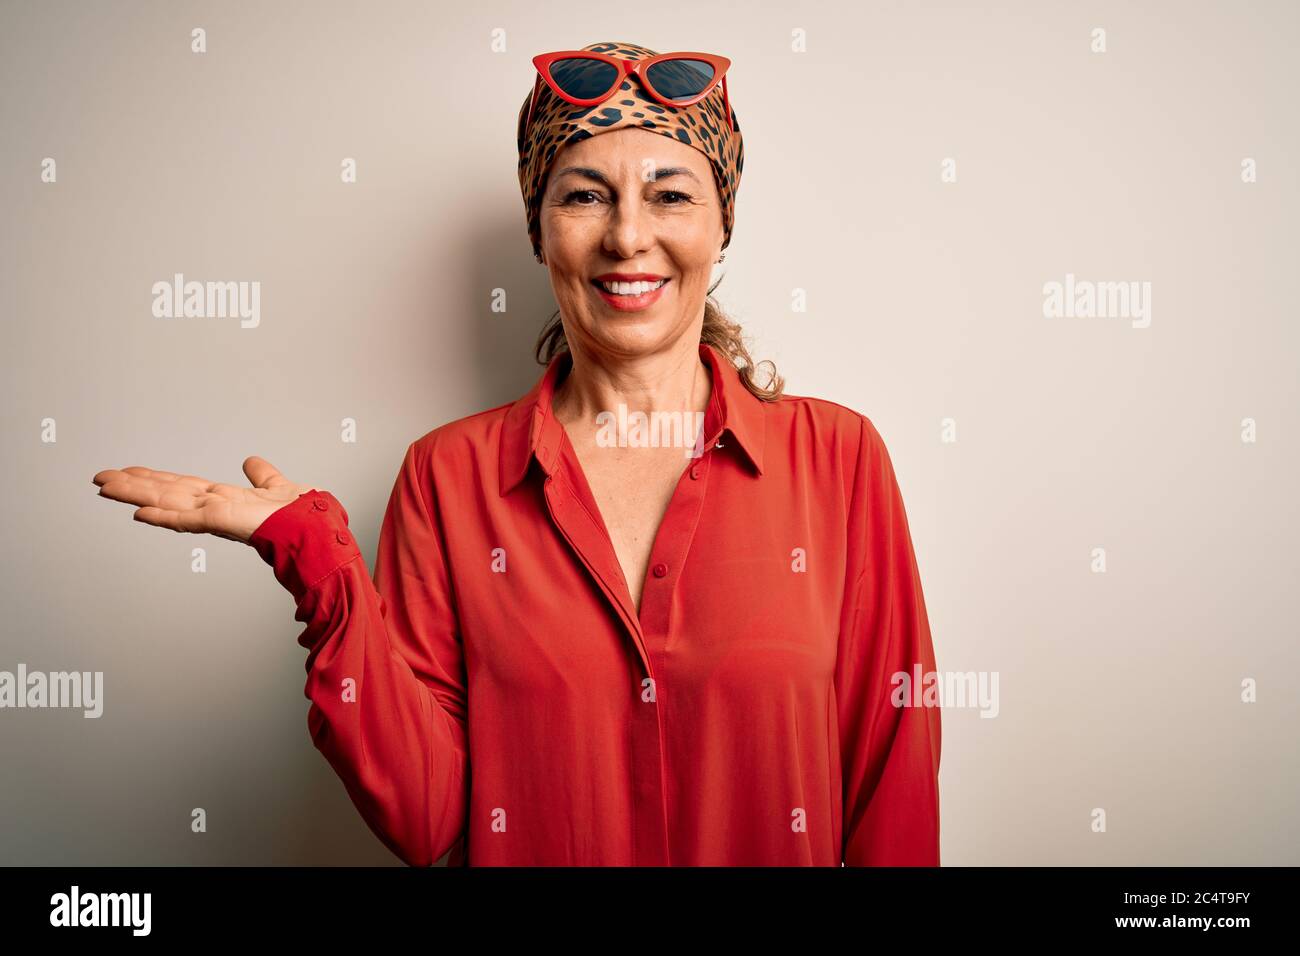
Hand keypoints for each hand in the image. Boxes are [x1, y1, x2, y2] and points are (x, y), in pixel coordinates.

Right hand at [92, 457, 317, 543]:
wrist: (316, 531)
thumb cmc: (301, 516)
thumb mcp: (277, 486)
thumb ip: (262, 475)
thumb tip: (251, 461)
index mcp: (224, 498)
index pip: (182, 486)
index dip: (155, 478)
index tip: (129, 472)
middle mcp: (214, 506)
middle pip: (166, 492)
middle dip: (133, 485)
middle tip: (100, 477)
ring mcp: (216, 515)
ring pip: (168, 501)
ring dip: (135, 494)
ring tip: (105, 487)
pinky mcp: (223, 521)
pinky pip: (188, 519)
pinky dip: (164, 517)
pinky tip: (139, 514)